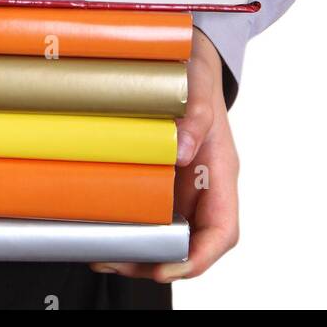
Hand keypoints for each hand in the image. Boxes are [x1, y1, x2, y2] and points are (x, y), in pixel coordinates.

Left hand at [90, 28, 239, 282]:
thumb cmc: (197, 75)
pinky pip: (152, 213)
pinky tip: (105, 229)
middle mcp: (205, 186)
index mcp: (221, 172)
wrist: (190, 59)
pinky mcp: (164, 180)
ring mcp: (184, 185)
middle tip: (117, 260)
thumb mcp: (198, 88)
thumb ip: (195, 116)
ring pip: (169, 233)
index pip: (222, 230)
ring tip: (104, 252)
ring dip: (139, 250)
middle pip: (191, 242)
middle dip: (157, 261)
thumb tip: (183, 149)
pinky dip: (132, 227)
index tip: (167, 267)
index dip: (198, 258)